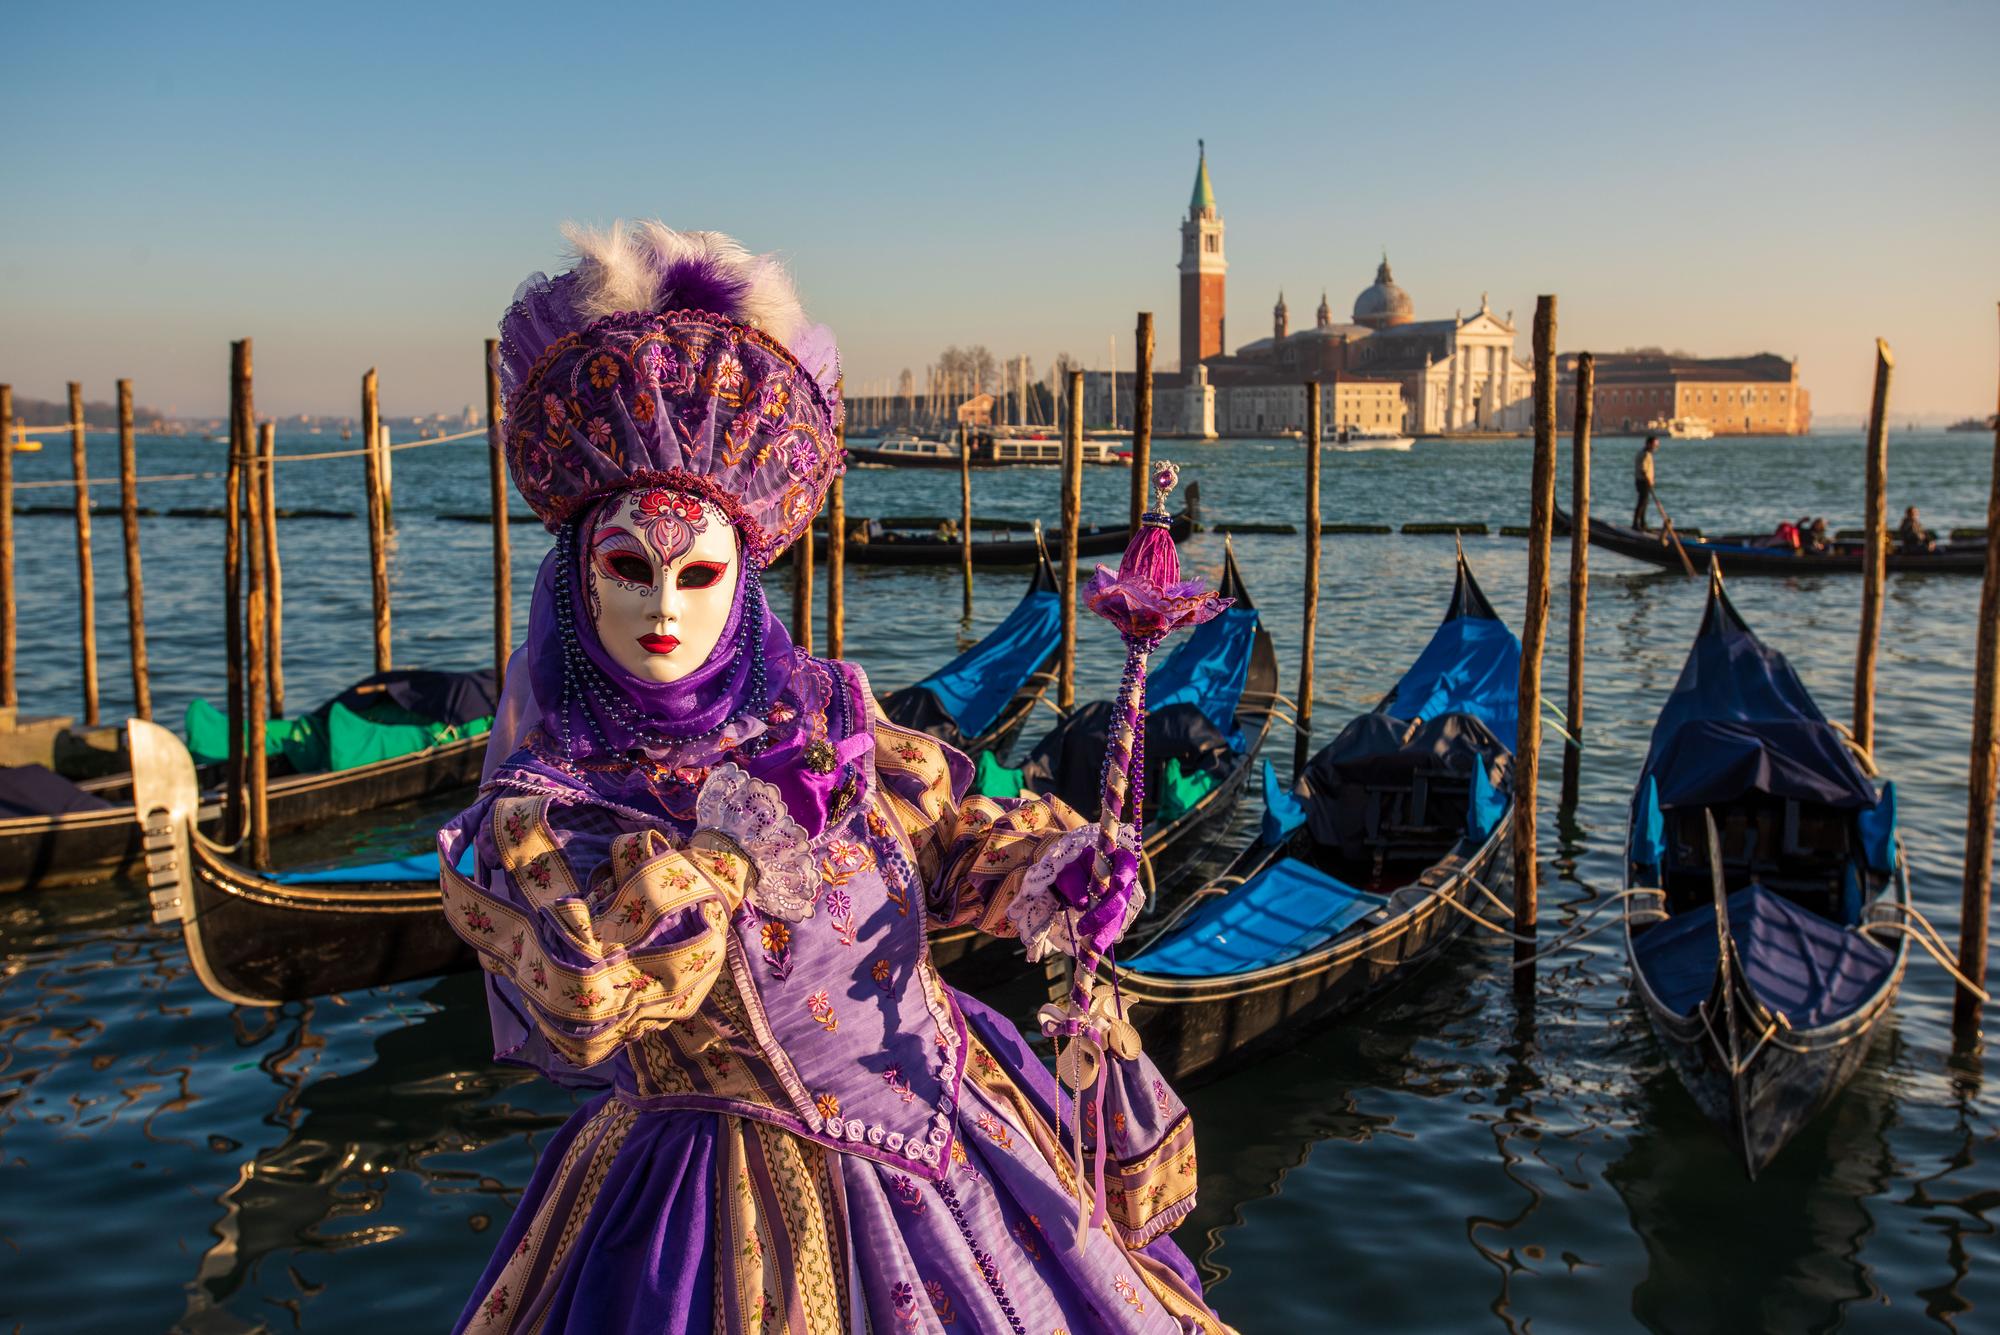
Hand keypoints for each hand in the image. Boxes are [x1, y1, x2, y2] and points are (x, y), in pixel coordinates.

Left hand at [1011, 822, 1144, 962]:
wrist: (1068, 875)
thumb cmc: (1070, 866)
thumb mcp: (1067, 870)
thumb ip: (1075, 883)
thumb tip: (1082, 905)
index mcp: (1114, 861)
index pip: (1126, 864)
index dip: (1124, 874)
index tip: (1117, 883)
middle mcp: (1122, 881)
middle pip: (1120, 898)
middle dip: (1104, 915)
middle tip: (1084, 928)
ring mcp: (1119, 900)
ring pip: (1117, 919)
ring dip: (1105, 934)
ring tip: (1093, 949)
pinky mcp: (1114, 916)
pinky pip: (1110, 929)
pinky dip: (1102, 939)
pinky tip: (1093, 952)